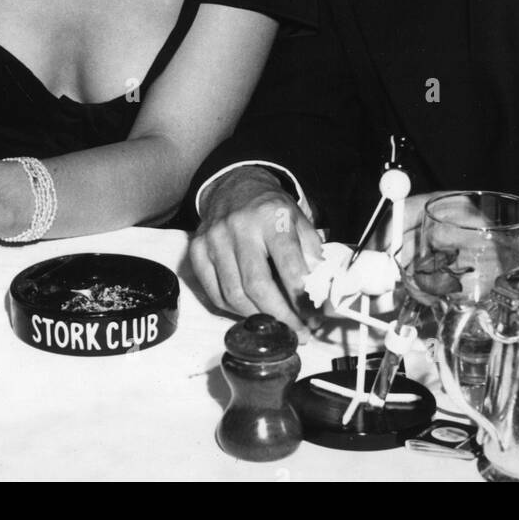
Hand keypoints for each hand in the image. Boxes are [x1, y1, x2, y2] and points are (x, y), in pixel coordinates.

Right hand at [189, 166, 323, 330]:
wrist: (235, 186)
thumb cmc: (271, 209)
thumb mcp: (299, 220)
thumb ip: (312, 254)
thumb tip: (321, 293)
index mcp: (272, 217)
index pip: (289, 265)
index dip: (302, 299)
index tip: (314, 318)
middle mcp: (240, 226)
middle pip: (258, 285)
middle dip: (281, 316)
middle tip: (298, 333)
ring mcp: (214, 238)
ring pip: (234, 294)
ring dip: (258, 317)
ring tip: (276, 325)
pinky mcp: (197, 249)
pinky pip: (214, 293)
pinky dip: (233, 310)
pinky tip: (251, 311)